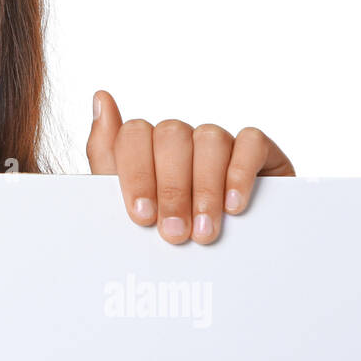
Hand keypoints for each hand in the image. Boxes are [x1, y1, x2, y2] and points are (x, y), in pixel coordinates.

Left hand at [86, 89, 294, 243]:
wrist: (229, 263)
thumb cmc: (175, 235)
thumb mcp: (133, 207)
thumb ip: (108, 156)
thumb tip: (101, 97)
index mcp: (148, 149)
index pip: (134, 135)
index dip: (136, 174)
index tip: (142, 216)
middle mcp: (183, 140)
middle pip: (171, 136)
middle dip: (171, 189)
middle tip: (175, 233)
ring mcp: (221, 142)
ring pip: (210, 139)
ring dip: (204, 189)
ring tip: (205, 231)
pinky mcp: (259, 151)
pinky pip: (251, 142)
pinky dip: (240, 173)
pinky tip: (234, 205)